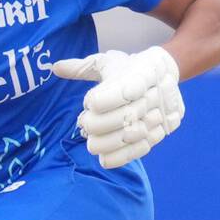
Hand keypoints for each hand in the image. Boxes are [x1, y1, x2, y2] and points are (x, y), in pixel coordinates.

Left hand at [50, 45, 183, 167]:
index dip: (108, 98)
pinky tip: (103, 158)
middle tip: (84, 123)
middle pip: (130, 114)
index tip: (89, 103)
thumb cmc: (128, 68)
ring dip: (108, 142)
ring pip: (134, 134)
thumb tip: (54, 68)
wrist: (164, 74)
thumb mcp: (106, 62)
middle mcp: (159, 92)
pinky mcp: (162, 132)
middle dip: (102, 123)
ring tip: (90, 140)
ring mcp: (163, 114)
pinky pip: (142, 148)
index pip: (130, 87)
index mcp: (148, 69)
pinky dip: (121, 156)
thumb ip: (81, 67)